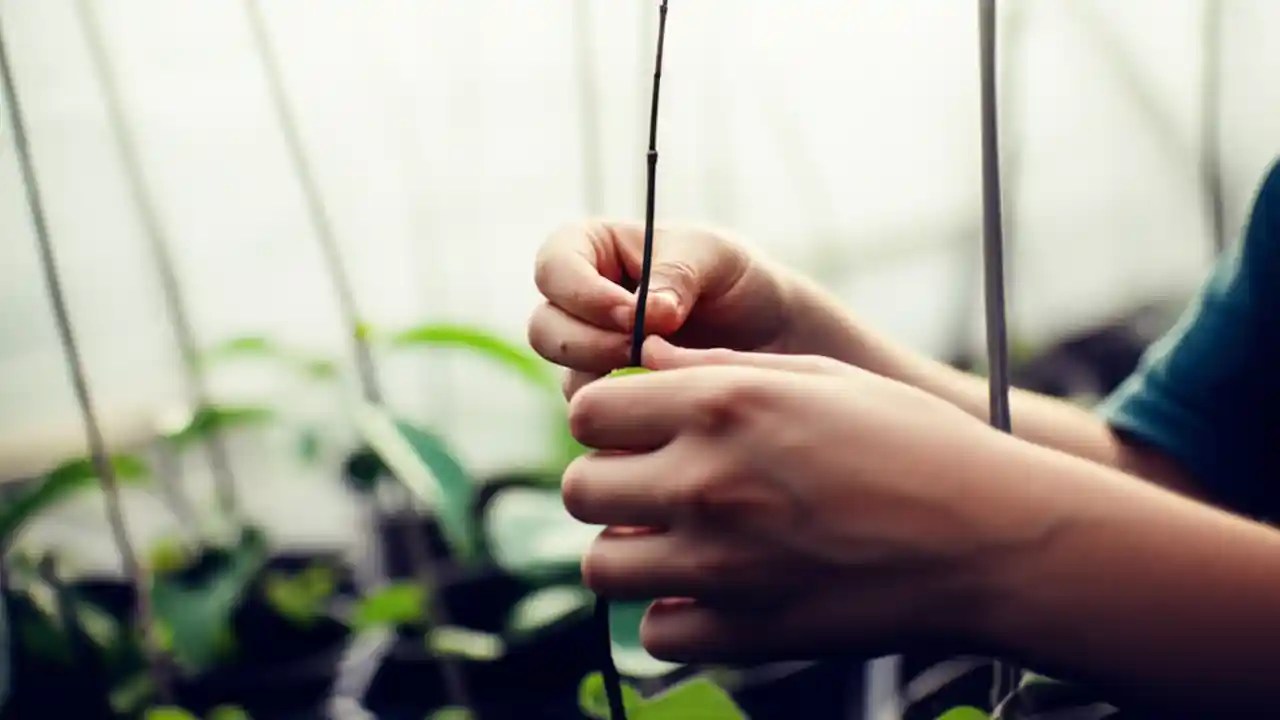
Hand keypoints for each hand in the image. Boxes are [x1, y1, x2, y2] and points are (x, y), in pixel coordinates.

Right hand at [528, 220, 813, 396]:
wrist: (769, 334)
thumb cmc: (735, 278)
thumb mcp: (715, 257)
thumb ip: (676, 275)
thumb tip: (650, 314)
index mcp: (592, 249)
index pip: (553, 267)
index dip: (581, 293)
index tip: (629, 314)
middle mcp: (579, 303)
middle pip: (544, 328)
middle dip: (589, 344)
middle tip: (642, 350)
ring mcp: (589, 354)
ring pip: (565, 375)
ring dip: (606, 379)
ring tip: (662, 372)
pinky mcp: (608, 397)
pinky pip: (596, 411)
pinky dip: (626, 408)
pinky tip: (666, 399)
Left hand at [562, 337, 1050, 662]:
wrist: (989, 539)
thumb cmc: (914, 443)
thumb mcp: (820, 375)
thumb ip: (720, 366)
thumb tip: (648, 360)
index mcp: (722, 405)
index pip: (590, 410)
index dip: (606, 416)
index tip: (634, 425)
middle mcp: (705, 482)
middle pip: (579, 488)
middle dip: (606, 481)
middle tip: (648, 482)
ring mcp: (719, 565)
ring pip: (600, 566)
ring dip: (627, 548)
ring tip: (672, 537)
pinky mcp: (743, 631)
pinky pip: (655, 630)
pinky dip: (673, 612)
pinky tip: (710, 589)